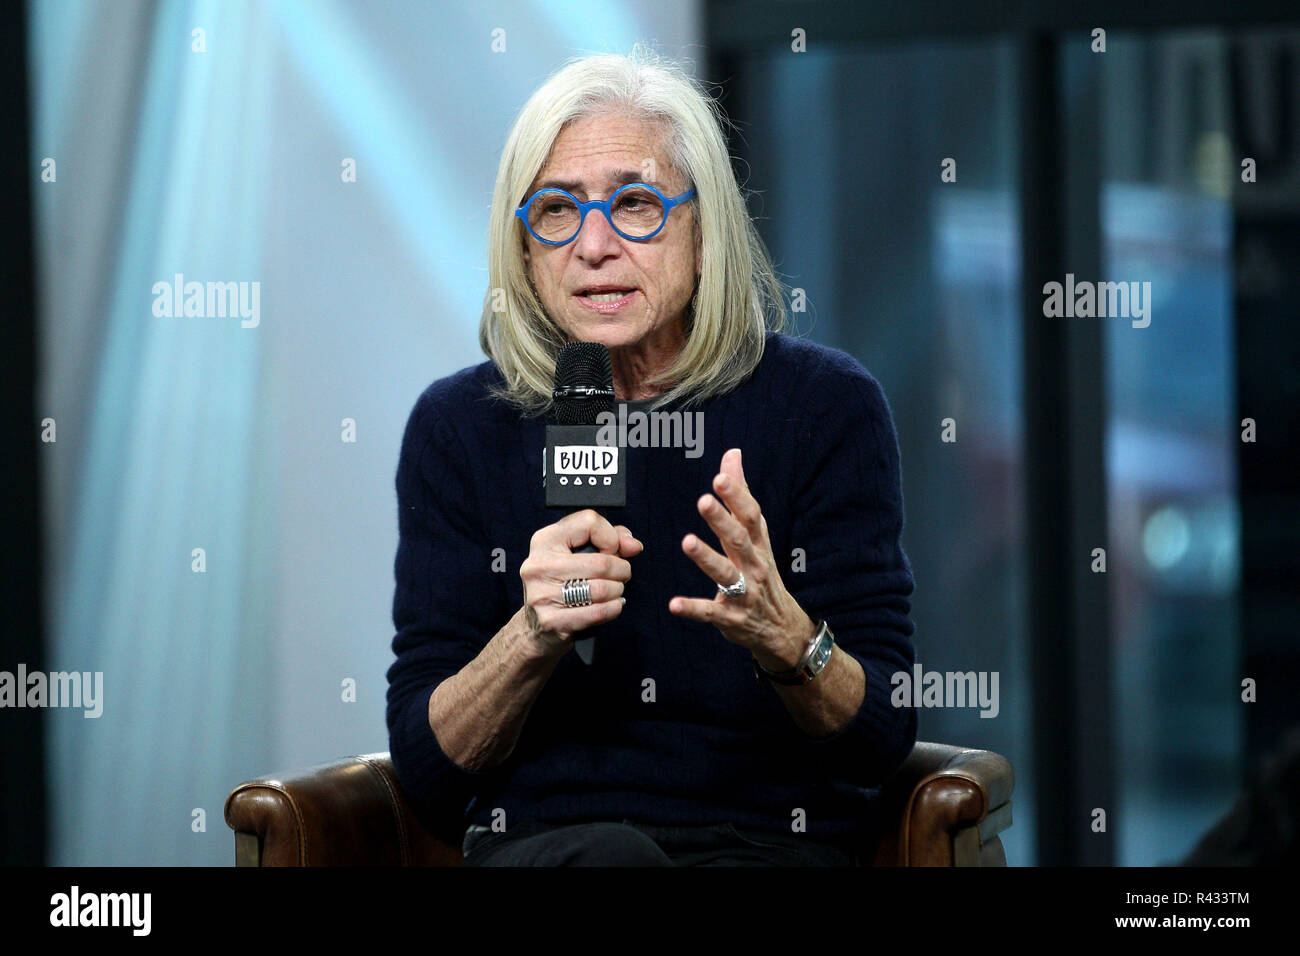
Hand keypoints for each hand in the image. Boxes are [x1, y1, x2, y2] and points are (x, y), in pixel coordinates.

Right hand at [519, 509, 642, 654]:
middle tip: (621, 575)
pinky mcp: (552, 620)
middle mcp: (539, 565)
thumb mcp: (581, 552)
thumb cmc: (563, 582)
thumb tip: (633, 545)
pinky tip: (612, 605)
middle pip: (601, 562)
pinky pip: (598, 612)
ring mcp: (542, 594)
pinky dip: (613, 609)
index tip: (612, 550)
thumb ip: (611, 539)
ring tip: (614, 591)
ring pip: (601, 589)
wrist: (537, 625)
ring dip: (617, 591)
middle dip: (621, 570)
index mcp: (545, 540)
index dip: (610, 537)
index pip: (589, 523)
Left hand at [668, 448, 814, 664]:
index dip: (737, 497)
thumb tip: (732, 454)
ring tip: (687, 541)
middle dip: (722, 520)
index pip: (750, 516)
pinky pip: (710, 612)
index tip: (720, 478)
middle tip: (703, 501)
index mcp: (758, 543)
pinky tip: (674, 604)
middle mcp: (754, 566)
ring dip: (706, 558)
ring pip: (725, 574)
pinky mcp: (730, 617)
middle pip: (739, 540)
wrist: (780, 626)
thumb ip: (740, 494)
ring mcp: (743, 593)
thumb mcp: (755, 534)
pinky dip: (693, 608)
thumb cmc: (760, 571)